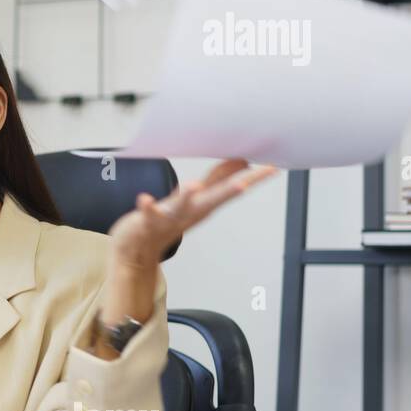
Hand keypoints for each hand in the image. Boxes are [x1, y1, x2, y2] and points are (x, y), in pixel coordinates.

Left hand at [108, 159, 277, 271]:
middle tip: (246, 182)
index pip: (231, 187)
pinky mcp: (147, 221)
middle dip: (230, 190)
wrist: (138, 249)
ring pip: (181, 207)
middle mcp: (191, 211)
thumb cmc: (168, 219)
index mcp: (204, 203)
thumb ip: (219, 179)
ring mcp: (170, 217)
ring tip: (194, 185)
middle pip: (213, 199)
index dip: (252, 178)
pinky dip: (147, 206)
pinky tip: (145, 198)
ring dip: (187, 197)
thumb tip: (241, 161)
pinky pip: (148, 214)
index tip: (272, 168)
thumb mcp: (199, 198)